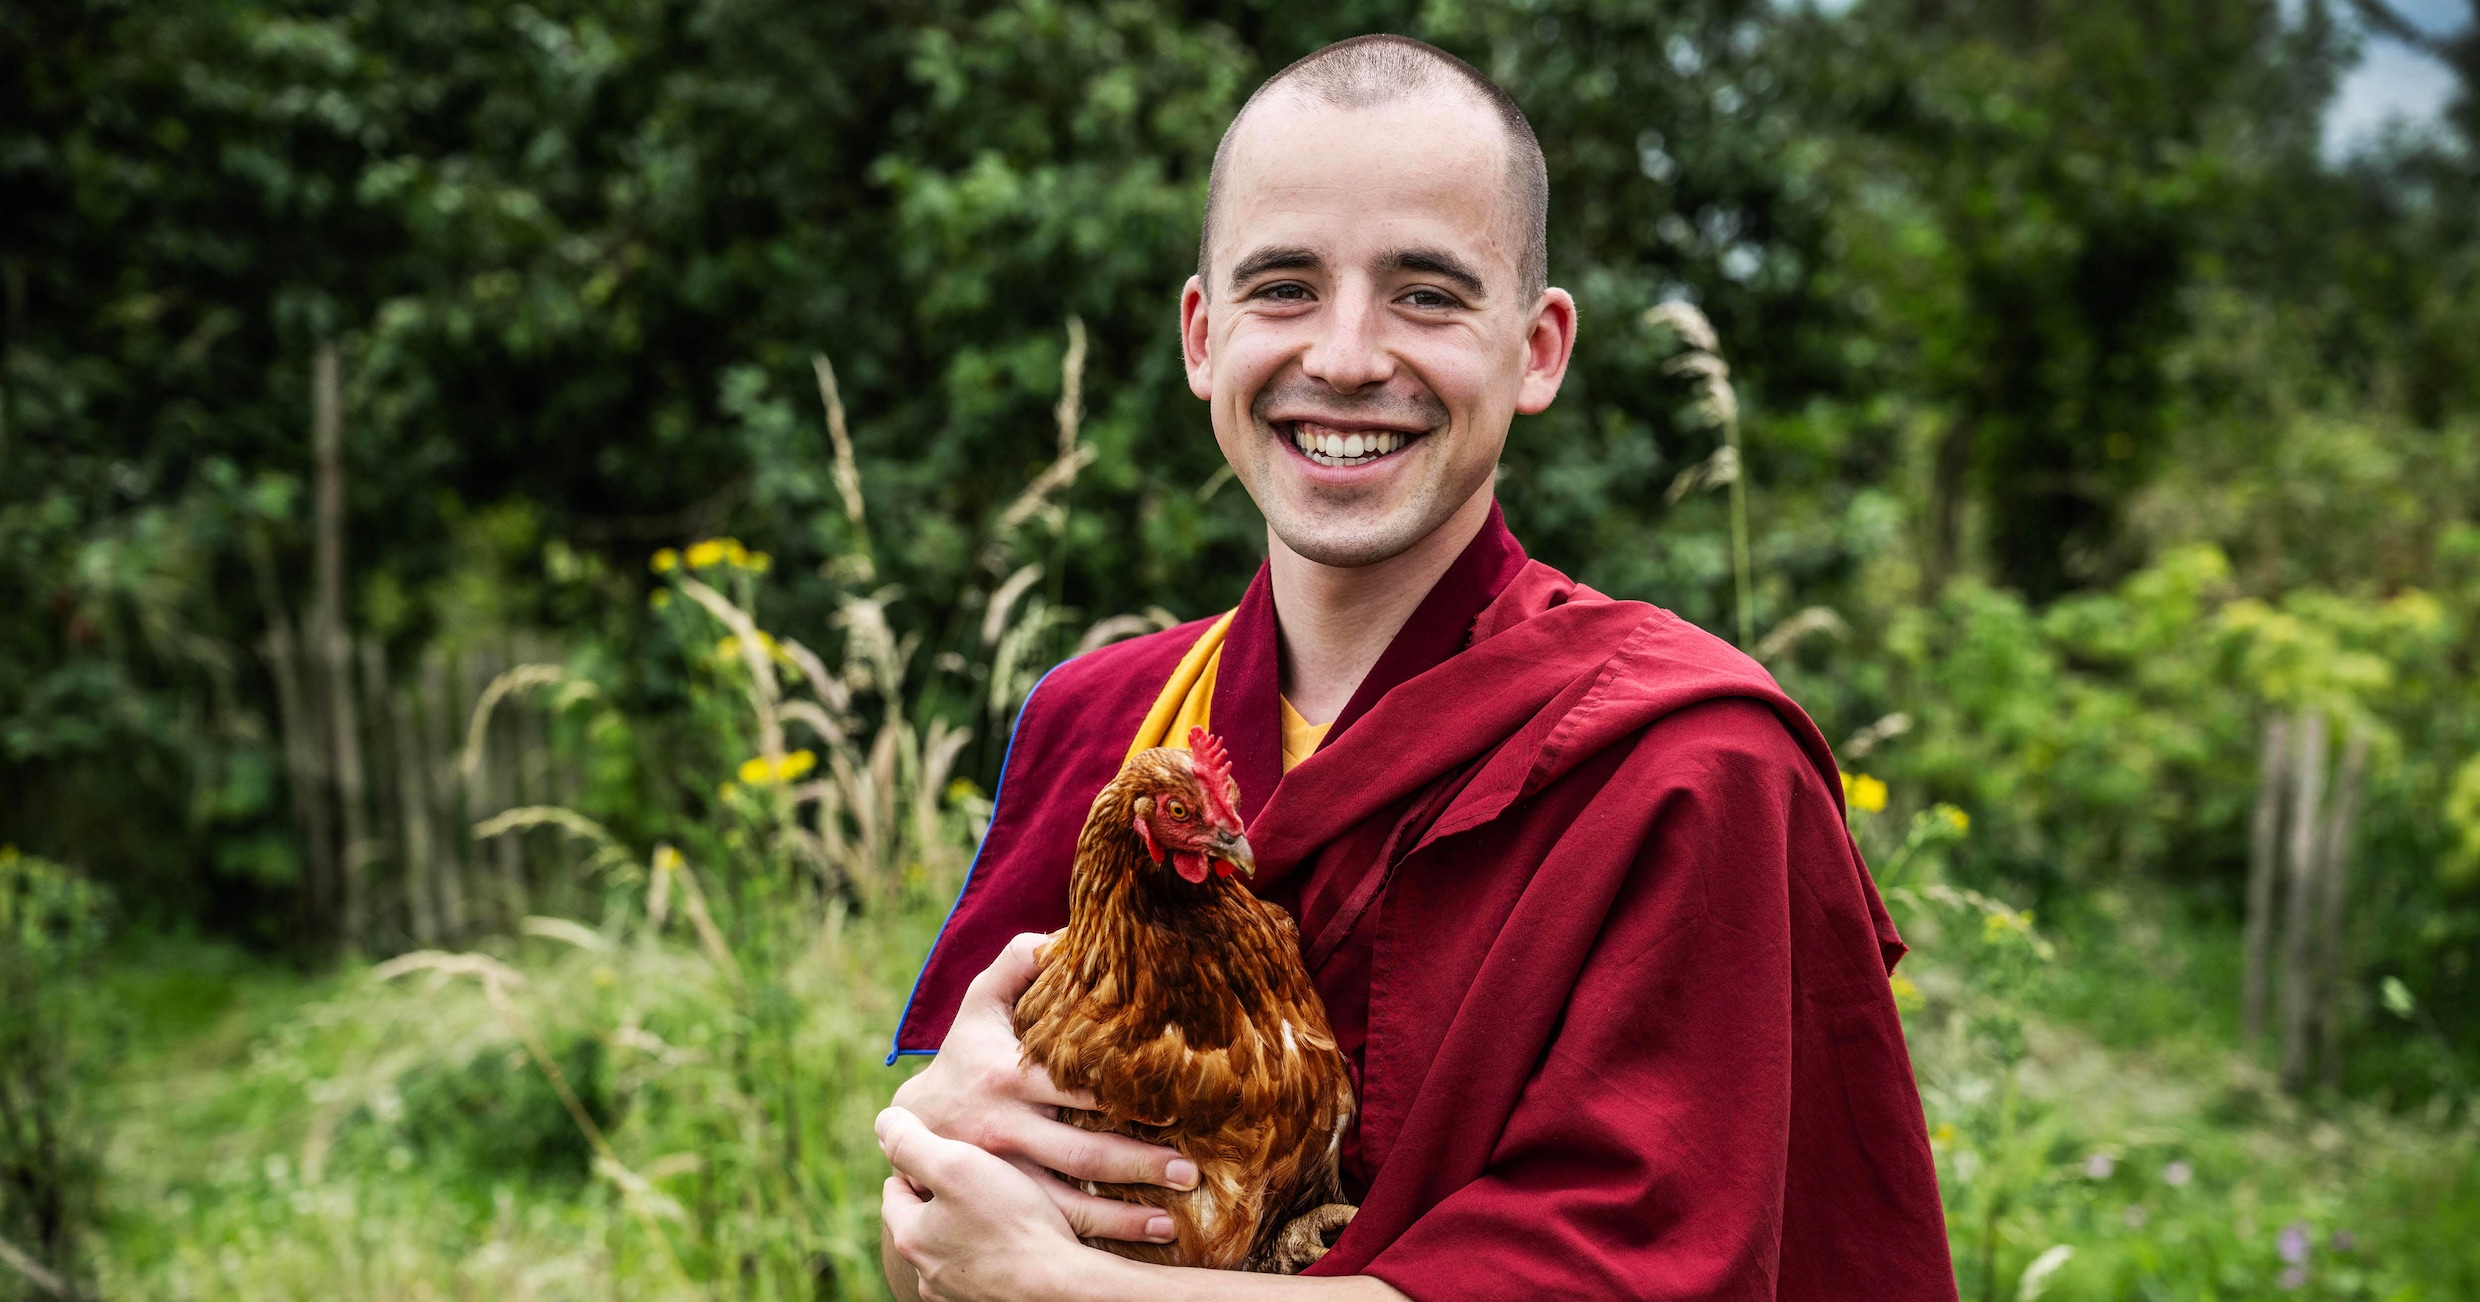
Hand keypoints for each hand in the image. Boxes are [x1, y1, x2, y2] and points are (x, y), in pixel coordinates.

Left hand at [879, 1105, 1098, 1301]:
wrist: (1063, 1286)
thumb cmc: (1013, 1221)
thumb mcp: (957, 1165)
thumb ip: (911, 1142)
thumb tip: (884, 1122)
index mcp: (911, 1238)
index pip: (895, 1191)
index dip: (919, 1165)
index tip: (949, 1153)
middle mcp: (927, 1274)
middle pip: (922, 1221)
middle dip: (941, 1197)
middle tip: (974, 1175)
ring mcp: (957, 1294)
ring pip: (951, 1246)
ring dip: (966, 1226)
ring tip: (998, 1206)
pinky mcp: (987, 1301)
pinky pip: (980, 1267)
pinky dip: (989, 1251)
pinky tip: (1014, 1237)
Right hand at [889, 931, 1194, 1242]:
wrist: (911, 1120)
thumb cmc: (965, 1051)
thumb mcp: (981, 1001)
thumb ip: (1020, 961)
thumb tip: (1068, 934)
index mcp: (1008, 1075)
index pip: (1076, 1088)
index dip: (1125, 1098)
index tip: (1176, 1106)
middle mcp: (1003, 1129)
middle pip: (1081, 1153)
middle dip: (1139, 1165)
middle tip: (1192, 1173)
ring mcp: (1002, 1173)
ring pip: (1069, 1202)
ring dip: (1123, 1216)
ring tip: (1174, 1220)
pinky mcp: (1002, 1204)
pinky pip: (1054, 1224)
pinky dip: (1097, 1235)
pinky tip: (1141, 1239)